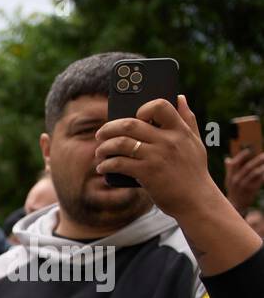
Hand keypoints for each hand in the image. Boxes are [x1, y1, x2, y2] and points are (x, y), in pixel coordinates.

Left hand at [94, 95, 218, 220]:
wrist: (197, 200)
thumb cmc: (194, 171)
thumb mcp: (195, 142)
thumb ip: (188, 119)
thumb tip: (180, 97)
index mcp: (180, 130)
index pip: (160, 105)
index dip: (142, 108)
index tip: (132, 116)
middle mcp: (168, 140)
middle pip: (130, 124)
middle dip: (109, 128)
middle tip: (100, 134)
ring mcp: (157, 156)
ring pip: (121, 143)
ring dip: (104, 147)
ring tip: (100, 152)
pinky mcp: (147, 173)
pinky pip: (119, 163)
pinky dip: (106, 165)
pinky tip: (103, 167)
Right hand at [225, 148, 263, 214]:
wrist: (236, 206)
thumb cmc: (234, 191)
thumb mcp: (229, 181)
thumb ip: (229, 170)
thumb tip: (228, 159)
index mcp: (230, 177)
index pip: (234, 164)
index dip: (241, 156)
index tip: (249, 150)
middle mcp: (236, 180)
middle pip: (248, 167)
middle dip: (257, 160)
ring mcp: (244, 185)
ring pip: (255, 172)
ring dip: (263, 166)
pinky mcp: (251, 189)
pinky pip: (260, 179)